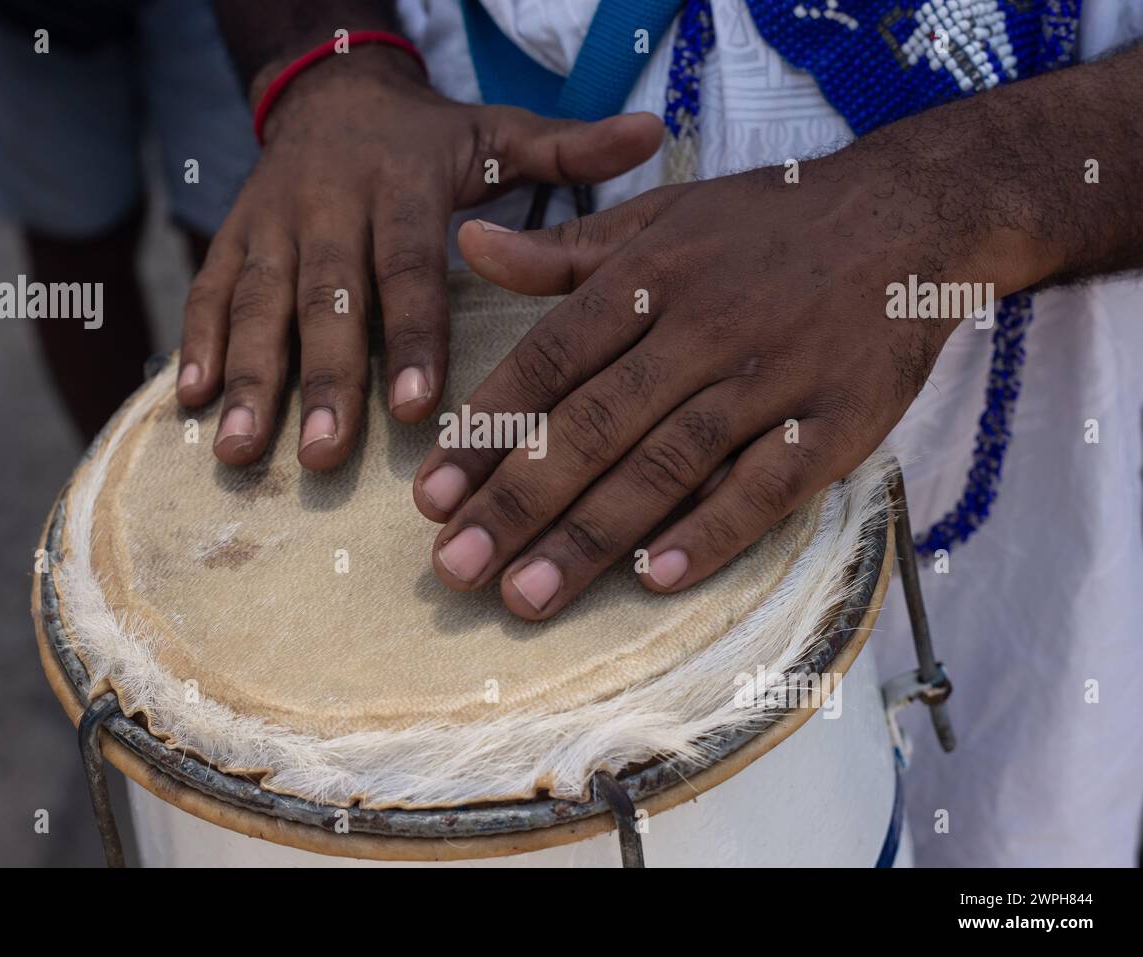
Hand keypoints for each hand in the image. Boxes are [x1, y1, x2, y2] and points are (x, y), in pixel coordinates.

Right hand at [177, 45, 662, 467]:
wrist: (332, 90)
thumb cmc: (429, 137)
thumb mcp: (496, 133)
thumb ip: (567, 148)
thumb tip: (654, 133)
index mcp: (397, 186)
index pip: (405, 269)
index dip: (410, 337)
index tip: (413, 409)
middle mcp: (327, 204)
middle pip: (324, 299)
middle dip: (324, 380)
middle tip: (326, 456)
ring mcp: (270, 222)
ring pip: (258, 303)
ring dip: (249, 377)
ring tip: (242, 450)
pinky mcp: (231, 236)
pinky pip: (208, 291)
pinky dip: (198, 345)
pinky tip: (192, 405)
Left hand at [412, 149, 1033, 619]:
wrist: (913, 213)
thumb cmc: (769, 222)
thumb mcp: (661, 214)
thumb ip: (563, 248)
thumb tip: (467, 244)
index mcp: (649, 277)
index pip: (550, 362)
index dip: (488, 433)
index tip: (432, 500)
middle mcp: (702, 327)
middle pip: (595, 425)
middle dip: (518, 503)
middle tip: (455, 570)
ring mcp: (772, 376)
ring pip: (668, 464)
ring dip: (592, 535)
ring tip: (525, 595)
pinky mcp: (837, 420)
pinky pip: (768, 483)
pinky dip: (713, 531)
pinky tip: (655, 581)